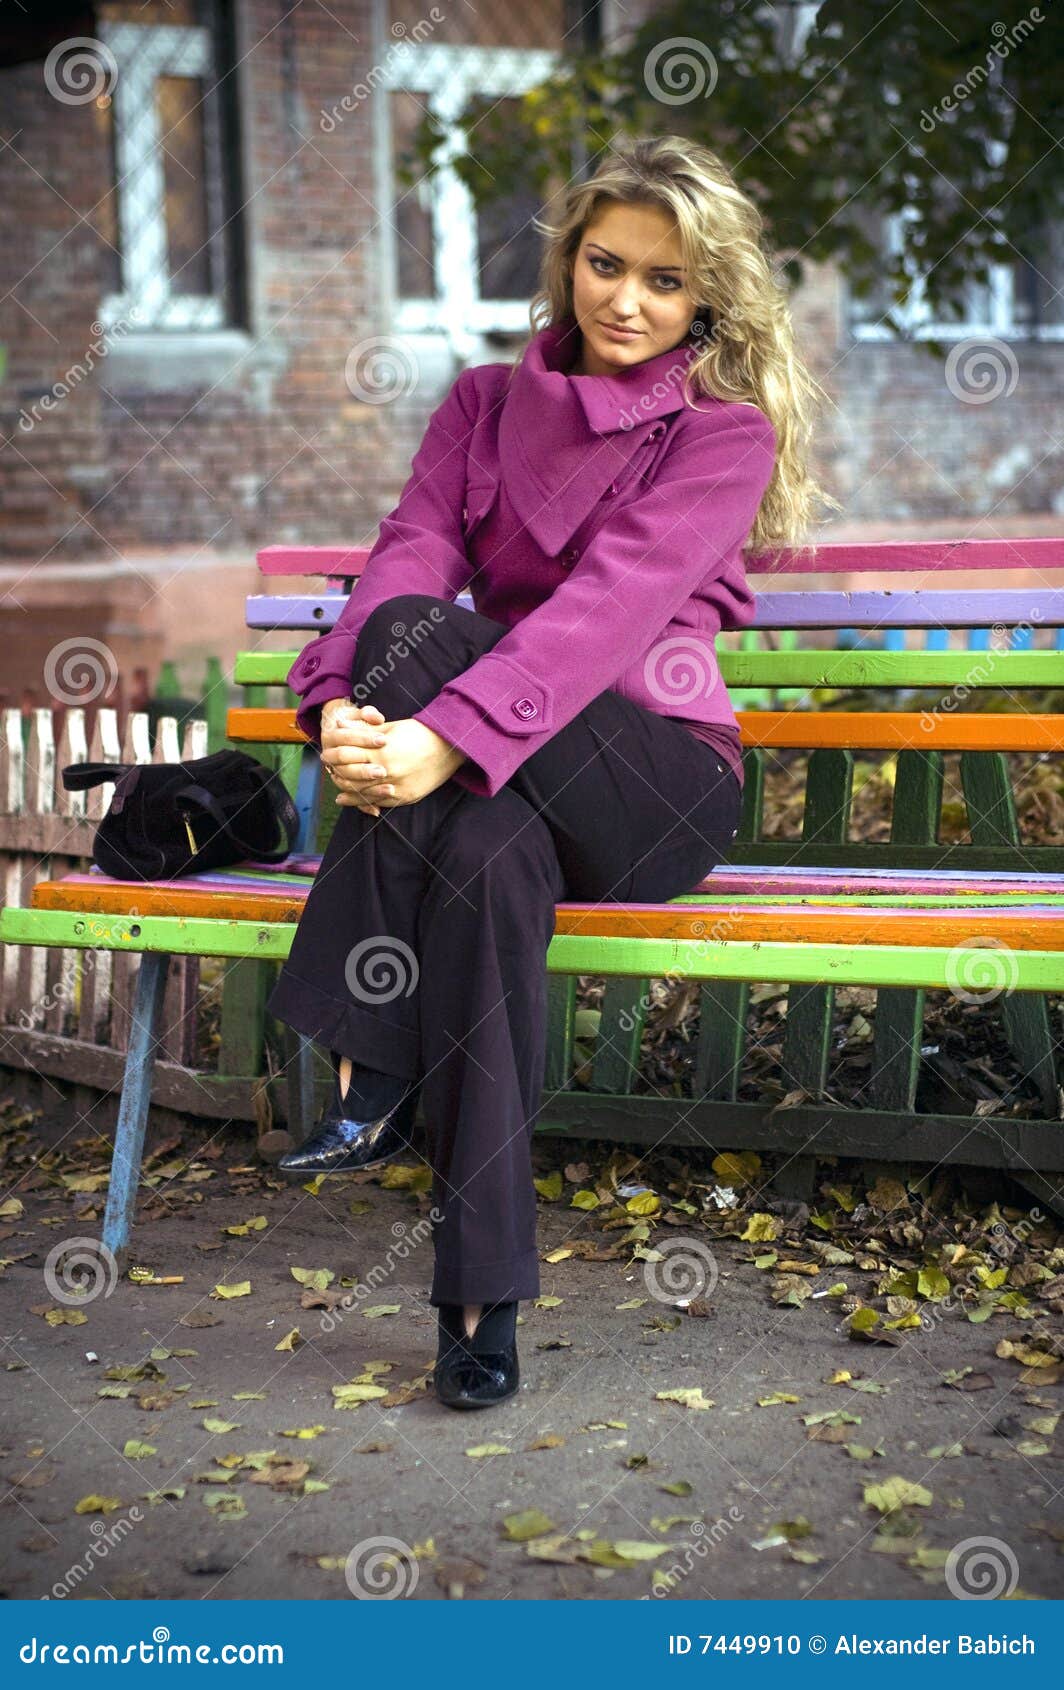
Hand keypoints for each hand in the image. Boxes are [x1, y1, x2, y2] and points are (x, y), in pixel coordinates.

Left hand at [321, 700, 464, 815]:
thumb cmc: (419, 732)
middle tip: (328, 769)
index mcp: (381, 752)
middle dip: (336, 772)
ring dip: (347, 789)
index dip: (334, 755)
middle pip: (350, 776)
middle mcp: (387, 772)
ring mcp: (397, 787)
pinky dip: (363, 802)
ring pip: (362, 793)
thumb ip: (362, 730)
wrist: (449, 747)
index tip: (327, 754)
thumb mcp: (389, 727)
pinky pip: (378, 803)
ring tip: (337, 785)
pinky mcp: (405, 797)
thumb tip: (338, 725)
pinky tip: (352, 800)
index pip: (347, 757)